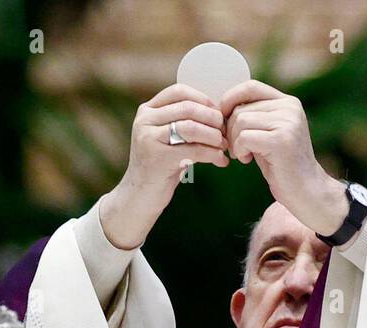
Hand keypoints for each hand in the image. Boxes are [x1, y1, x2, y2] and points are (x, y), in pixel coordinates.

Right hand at [100, 83, 229, 249]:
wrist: (140, 196)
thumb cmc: (160, 166)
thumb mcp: (166, 138)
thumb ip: (182, 121)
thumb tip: (217, 111)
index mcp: (147, 111)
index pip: (179, 92)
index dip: (203, 99)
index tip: (218, 114)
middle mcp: (145, 121)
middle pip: (188, 108)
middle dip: (212, 119)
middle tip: (226, 131)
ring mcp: (148, 138)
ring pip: (191, 127)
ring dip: (214, 136)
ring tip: (224, 146)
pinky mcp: (157, 158)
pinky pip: (193, 150)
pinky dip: (212, 154)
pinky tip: (221, 161)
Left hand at [220, 81, 347, 236]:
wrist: (306, 191)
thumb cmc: (282, 165)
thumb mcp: (268, 134)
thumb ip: (254, 117)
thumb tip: (221, 107)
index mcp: (288, 102)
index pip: (250, 86)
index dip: (230, 100)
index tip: (223, 121)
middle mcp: (290, 108)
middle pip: (241, 108)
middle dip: (230, 130)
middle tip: (237, 149)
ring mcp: (287, 123)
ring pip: (240, 121)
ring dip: (234, 142)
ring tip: (243, 155)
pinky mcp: (281, 140)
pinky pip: (244, 137)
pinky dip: (239, 150)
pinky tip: (247, 160)